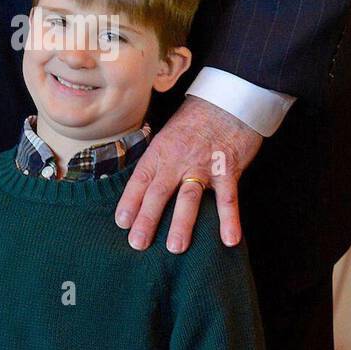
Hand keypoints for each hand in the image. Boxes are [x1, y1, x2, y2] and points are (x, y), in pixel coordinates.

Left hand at [114, 95, 262, 253]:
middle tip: (138, 244)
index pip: (140, 179)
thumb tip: (143, 187)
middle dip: (147, 219)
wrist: (226, 101)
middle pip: (159, 192)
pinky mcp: (228, 170)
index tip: (121, 223)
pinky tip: (229, 240)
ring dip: (182, 223)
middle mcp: (177, 159)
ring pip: (189, 197)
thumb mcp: (168, 136)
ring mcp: (202, 165)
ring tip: (175, 248)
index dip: (130, 201)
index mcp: (159, 151)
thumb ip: (158, 161)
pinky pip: (228, 198)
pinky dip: (229, 219)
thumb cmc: (194, 121)